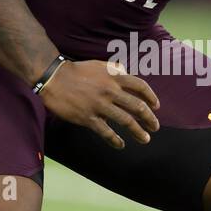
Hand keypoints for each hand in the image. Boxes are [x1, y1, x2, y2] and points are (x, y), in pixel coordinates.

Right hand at [40, 59, 159, 148]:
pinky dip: (116, 140)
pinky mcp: (88, 118)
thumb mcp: (99, 65)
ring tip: (145, 139)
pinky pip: (106, 132)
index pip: (140, 87)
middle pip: (137, 107)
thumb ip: (115, 69)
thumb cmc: (77, 71)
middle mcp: (111, 91)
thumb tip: (126, 72)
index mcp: (114, 77)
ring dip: (138, 132)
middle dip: (149, 119)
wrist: (54, 78)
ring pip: (126, 121)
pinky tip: (121, 145)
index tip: (156, 107)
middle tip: (155, 127)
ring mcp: (100, 106)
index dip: (151, 98)